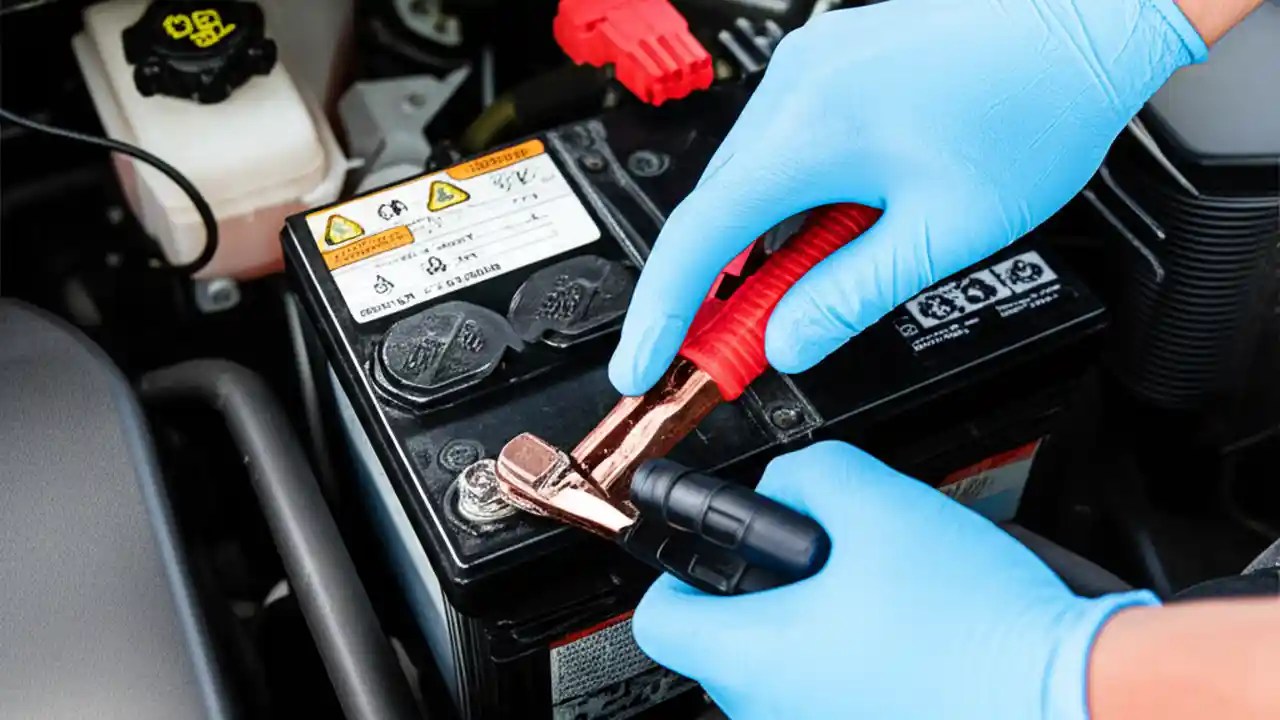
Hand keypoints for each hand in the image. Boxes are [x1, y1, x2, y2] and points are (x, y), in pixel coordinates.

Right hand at [609, 0, 1206, 395]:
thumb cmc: (1034, 108)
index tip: (642, 365)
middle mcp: (793, 88)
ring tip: (791, 303)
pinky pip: (778, 149)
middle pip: (717, 212)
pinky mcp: (828, 69)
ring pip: (748, 181)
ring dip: (754, 249)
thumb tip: (788, 341)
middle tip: (729, 356)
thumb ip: (851, 295)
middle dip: (713, 294)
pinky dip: (782, 205)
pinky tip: (819, 236)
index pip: (700, 239)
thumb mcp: (944, 231)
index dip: (661, 314)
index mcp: (811, 130)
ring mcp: (807, 71)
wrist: (1086, 22)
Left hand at [632, 441, 1158, 719]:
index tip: (713, 550)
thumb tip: (786, 486)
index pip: (661, 620)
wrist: (1069, 695)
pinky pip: (833, 699)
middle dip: (766, 589)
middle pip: (726, 642)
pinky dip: (853, 666)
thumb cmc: (977, 625)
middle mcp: (773, 715)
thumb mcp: (879, 503)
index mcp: (755, 660)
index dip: (681, 569)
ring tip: (880, 597)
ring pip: (786, 671)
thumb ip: (809, 476)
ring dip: (816, 627)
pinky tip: (907, 639)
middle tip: (823, 558)